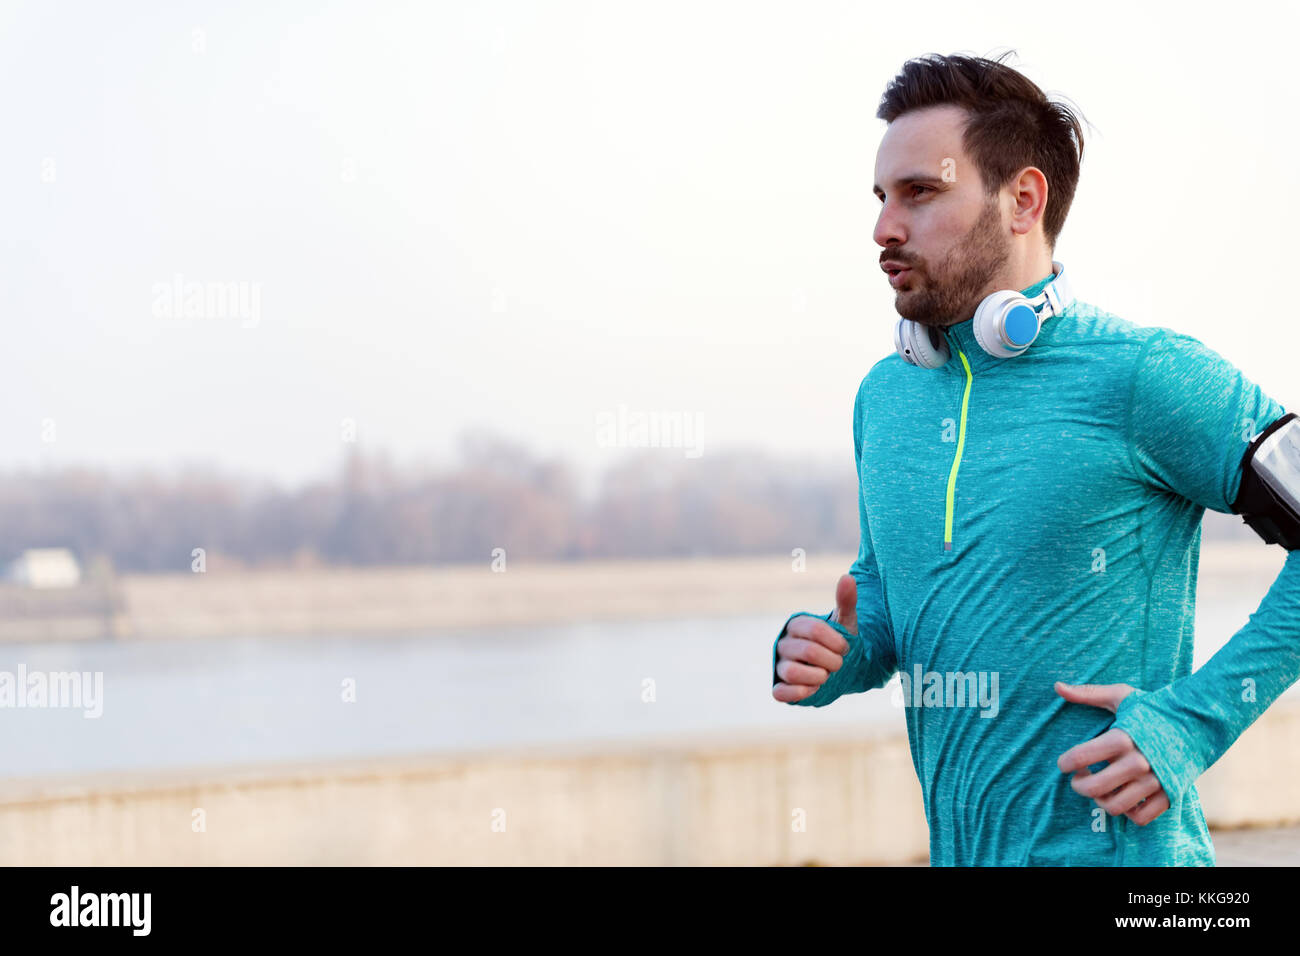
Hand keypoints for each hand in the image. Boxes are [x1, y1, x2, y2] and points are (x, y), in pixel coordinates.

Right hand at [772, 574, 855, 703]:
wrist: (837, 670)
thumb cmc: (838, 643)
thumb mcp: (845, 623)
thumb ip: (846, 601)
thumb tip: (847, 577)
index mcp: (797, 625)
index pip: (815, 629)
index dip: (836, 642)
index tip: (845, 648)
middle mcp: (784, 643)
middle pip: (808, 651)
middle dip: (832, 661)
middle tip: (838, 664)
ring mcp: (780, 666)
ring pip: (793, 672)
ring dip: (818, 676)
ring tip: (826, 676)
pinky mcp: (779, 687)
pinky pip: (781, 692)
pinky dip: (800, 692)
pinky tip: (814, 688)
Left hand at [1054, 681, 1170, 825]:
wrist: (1200, 723)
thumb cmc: (1155, 709)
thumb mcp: (1121, 696)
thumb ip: (1088, 694)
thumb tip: (1056, 686)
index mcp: (1122, 738)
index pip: (1080, 757)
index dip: (1065, 763)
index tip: (1064, 763)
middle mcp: (1138, 763)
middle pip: (1093, 788)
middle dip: (1078, 786)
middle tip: (1078, 778)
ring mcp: (1155, 782)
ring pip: (1115, 807)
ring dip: (1100, 801)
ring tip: (1100, 788)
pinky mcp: (1170, 795)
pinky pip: (1141, 818)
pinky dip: (1128, 812)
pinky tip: (1124, 797)